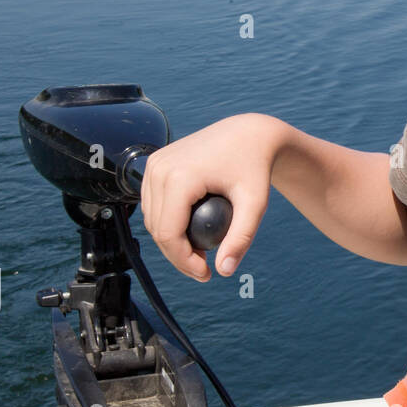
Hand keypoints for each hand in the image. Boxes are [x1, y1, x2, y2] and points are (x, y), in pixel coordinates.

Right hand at [140, 113, 281, 280]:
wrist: (249, 133)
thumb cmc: (255, 165)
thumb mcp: (255, 203)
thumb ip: (242, 237)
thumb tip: (225, 271)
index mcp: (179, 177)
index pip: (168, 234)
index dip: (184, 261)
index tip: (207, 273)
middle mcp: (160, 168)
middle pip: (157, 229)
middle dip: (178, 256)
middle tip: (205, 268)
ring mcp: (154, 164)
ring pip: (151, 219)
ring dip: (170, 241)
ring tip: (198, 253)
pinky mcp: (155, 163)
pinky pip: (152, 204)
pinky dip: (166, 222)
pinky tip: (189, 233)